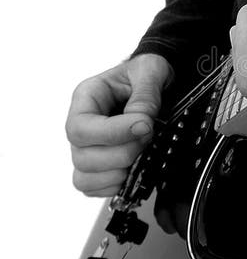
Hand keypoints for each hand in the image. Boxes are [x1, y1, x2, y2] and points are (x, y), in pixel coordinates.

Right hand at [66, 53, 172, 195]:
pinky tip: (133, 170)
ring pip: (84, 176)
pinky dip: (113, 186)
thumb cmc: (146, 72)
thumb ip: (145, 95)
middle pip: (81, 156)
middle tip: (147, 140)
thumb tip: (140, 123)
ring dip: (117, 173)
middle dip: (121, 154)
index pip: (80, 127)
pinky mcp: (99, 164)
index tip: (144, 127)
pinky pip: (92, 187)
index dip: (112, 134)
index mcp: (86, 98)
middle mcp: (82, 124)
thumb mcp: (150, 71)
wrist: (156, 81)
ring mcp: (88, 147)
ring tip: (140, 155)